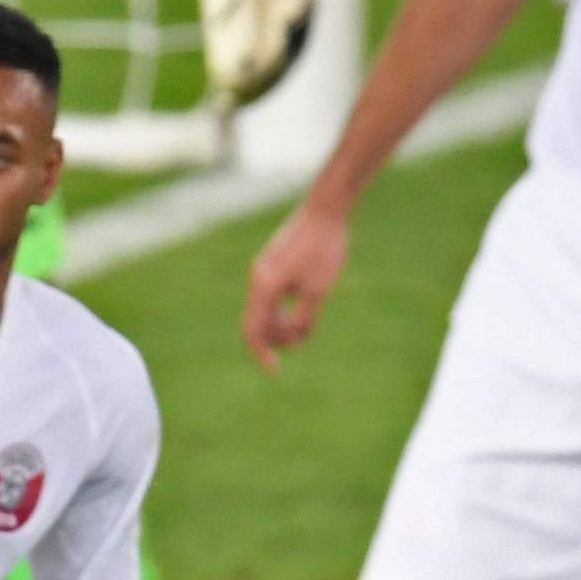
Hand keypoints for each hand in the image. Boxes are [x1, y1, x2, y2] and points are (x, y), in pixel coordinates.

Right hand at [243, 202, 349, 369]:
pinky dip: (282, 307)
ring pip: (264, 307)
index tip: (276, 371)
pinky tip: (303, 306)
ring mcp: (264, 269)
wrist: (326, 208)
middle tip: (303, 341)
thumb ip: (304, 318)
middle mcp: (258, 278)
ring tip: (305, 325)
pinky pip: (271, 294)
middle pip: (257, 321)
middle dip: (276, 337)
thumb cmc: (324, 248)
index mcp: (264, 286)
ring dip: (280, 322)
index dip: (262, 354)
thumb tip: (296, 339)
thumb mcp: (318, 290)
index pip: (254, 330)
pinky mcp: (273, 262)